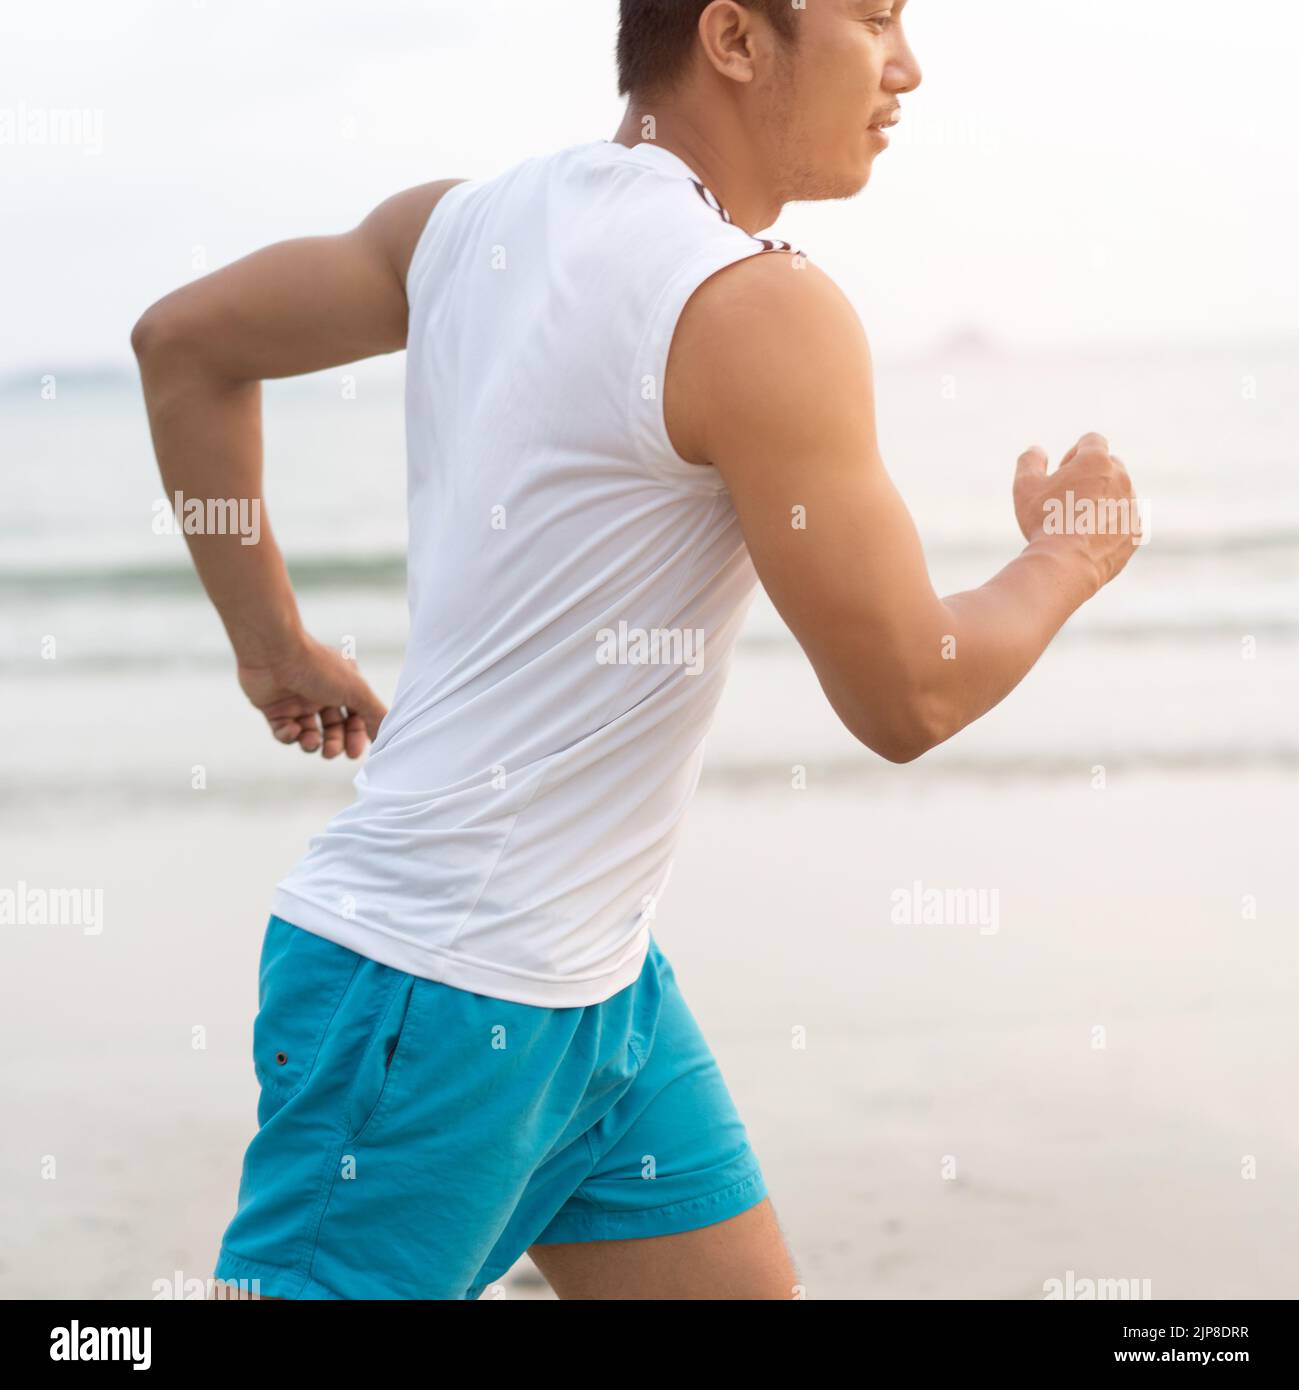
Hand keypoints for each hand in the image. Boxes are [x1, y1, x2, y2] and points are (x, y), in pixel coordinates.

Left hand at [237, 635, 387, 758]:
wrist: (273, 654)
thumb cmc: (318, 668)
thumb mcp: (357, 691)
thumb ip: (375, 714)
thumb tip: (386, 735)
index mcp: (343, 684)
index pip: (355, 717)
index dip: (356, 736)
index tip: (355, 753)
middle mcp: (321, 692)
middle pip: (333, 728)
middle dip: (334, 743)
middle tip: (331, 752)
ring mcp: (296, 700)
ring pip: (309, 733)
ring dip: (311, 743)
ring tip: (312, 743)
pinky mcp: (274, 708)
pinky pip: (283, 731)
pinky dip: (288, 735)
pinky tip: (292, 729)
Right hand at [1013, 432, 1141, 592]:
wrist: (1067, 563)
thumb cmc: (1044, 521)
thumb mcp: (1025, 487)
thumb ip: (1030, 461)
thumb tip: (1037, 450)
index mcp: (1096, 460)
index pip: (1092, 440)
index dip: (1074, 453)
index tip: (1062, 473)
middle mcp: (1121, 477)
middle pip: (1111, 464)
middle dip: (1092, 475)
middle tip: (1068, 498)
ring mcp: (1132, 505)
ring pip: (1120, 493)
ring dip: (1103, 500)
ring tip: (1078, 523)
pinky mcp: (1136, 531)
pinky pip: (1126, 520)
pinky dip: (1111, 524)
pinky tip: (1089, 539)